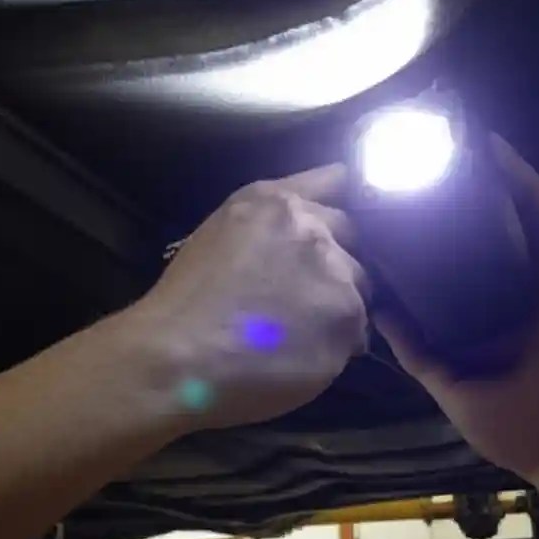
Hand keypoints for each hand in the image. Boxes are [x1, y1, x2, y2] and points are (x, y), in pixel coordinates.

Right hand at [126, 165, 367, 431]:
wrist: (177, 359)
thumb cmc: (184, 305)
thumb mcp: (219, 236)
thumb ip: (266, 223)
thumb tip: (304, 232)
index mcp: (273, 201)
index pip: (337, 179)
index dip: (343, 201)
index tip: (339, 222)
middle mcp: (310, 226)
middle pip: (353, 236)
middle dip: (338, 260)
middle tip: (306, 293)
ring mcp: (333, 270)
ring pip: (360, 285)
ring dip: (341, 304)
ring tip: (303, 332)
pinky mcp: (346, 317)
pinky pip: (359, 330)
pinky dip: (340, 345)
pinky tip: (306, 357)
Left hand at [377, 135, 538, 480]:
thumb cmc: (518, 428)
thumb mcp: (452, 388)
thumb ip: (419, 352)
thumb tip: (382, 310)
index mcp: (484, 321)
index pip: (451, 267)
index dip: (425, 236)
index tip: (389, 207)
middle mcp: (512, 294)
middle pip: (481, 233)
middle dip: (455, 197)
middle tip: (417, 162)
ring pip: (513, 216)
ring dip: (489, 178)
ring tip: (454, 141)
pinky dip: (524, 186)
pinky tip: (497, 155)